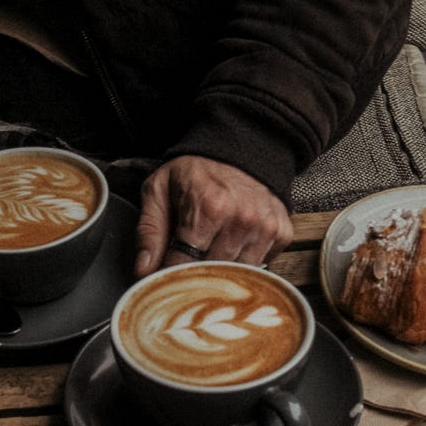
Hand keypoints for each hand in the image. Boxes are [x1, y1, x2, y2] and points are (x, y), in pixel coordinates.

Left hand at [134, 155, 293, 277]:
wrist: (241, 148)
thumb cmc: (196, 171)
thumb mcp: (159, 190)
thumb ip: (149, 231)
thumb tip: (143, 271)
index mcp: (208, 208)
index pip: (183, 264)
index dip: (170, 274)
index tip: (163, 276)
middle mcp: (241, 220)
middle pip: (212, 274)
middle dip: (196, 274)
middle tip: (186, 262)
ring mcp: (265, 228)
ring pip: (238, 275)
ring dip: (223, 269)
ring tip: (212, 249)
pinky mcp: (281, 234)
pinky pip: (261, 265)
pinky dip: (246, 261)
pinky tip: (236, 243)